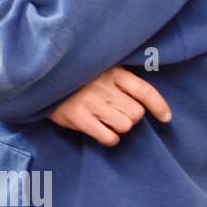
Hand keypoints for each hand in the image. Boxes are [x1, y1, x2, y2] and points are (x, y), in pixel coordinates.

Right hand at [49, 67, 171, 146]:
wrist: (40, 77)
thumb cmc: (74, 77)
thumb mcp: (98, 68)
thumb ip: (118, 80)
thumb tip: (143, 101)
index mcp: (112, 72)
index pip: (145, 91)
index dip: (159, 106)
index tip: (166, 118)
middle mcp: (103, 86)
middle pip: (136, 113)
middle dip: (130, 117)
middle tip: (115, 113)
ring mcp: (91, 102)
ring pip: (125, 125)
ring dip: (119, 128)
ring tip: (105, 120)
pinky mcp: (78, 117)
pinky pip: (108, 137)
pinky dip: (109, 138)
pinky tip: (100, 131)